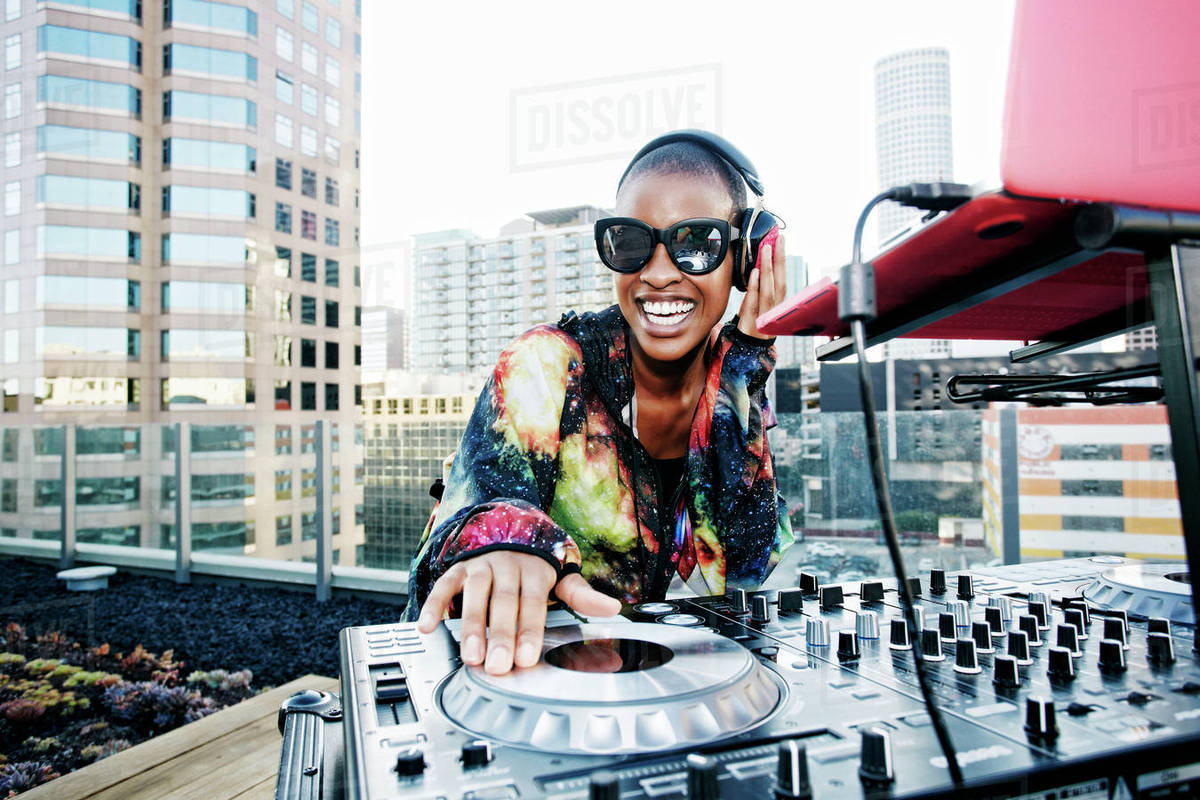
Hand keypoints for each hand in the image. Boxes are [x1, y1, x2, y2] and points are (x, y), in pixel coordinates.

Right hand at [416, 551, 621, 674]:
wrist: (505, 523)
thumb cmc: (534, 562)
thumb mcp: (560, 575)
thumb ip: (581, 595)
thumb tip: (613, 609)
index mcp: (535, 570)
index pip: (533, 603)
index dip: (530, 631)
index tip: (527, 658)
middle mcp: (507, 565)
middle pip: (504, 603)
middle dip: (500, 636)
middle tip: (497, 666)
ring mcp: (480, 565)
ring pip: (475, 595)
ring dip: (472, 626)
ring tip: (470, 656)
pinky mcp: (457, 568)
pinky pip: (443, 585)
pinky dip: (433, 605)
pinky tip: (427, 627)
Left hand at [736, 232, 786, 339]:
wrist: (751, 346)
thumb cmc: (756, 321)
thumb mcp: (761, 301)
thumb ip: (761, 285)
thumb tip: (758, 264)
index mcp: (779, 300)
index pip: (782, 275)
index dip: (782, 257)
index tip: (781, 240)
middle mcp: (776, 305)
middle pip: (780, 278)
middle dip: (780, 257)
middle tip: (778, 239)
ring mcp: (765, 312)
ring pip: (769, 287)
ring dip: (768, 267)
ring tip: (766, 249)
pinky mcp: (753, 318)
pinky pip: (755, 299)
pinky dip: (755, 286)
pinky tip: (755, 272)